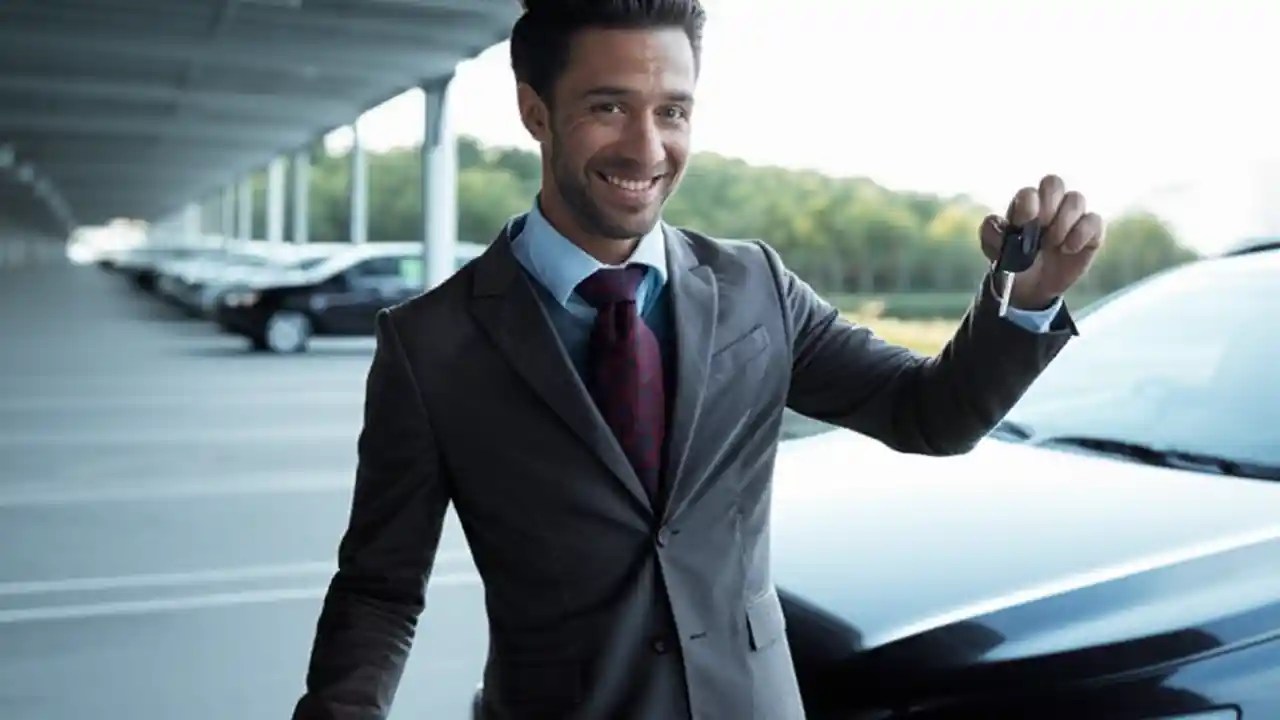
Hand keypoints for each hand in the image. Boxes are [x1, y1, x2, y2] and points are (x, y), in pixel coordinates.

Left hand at [979, 175, 1104, 308]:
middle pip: (1054, 183)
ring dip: (1063, 223)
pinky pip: (1094, 219)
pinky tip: (1068, 250)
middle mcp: (1050, 205)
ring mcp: (1072, 216)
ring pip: (1076, 198)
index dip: (1029, 205)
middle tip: (1042, 230)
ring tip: (1053, 244)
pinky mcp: (1091, 230)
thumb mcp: (997, 253)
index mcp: (1025, 206)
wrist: (1033, 289)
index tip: (1024, 224)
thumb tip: (997, 222)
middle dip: (1048, 206)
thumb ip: (992, 234)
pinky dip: (1081, 234)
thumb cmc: (1014, 264)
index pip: (1030, 191)